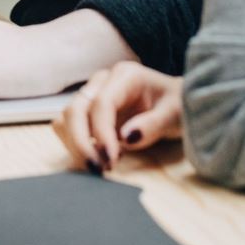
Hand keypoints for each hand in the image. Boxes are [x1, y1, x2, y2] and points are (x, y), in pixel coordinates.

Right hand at [53, 62, 183, 171]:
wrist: (176, 104)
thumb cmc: (178, 105)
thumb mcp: (176, 114)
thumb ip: (153, 124)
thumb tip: (125, 137)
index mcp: (126, 75)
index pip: (102, 103)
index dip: (102, 133)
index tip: (111, 159)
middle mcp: (103, 81)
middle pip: (75, 109)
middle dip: (81, 142)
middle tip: (99, 168)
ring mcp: (92, 95)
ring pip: (66, 119)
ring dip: (75, 145)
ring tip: (99, 166)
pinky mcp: (87, 112)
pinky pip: (68, 127)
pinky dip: (74, 145)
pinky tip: (96, 159)